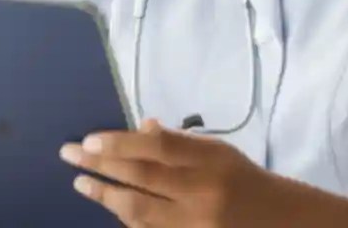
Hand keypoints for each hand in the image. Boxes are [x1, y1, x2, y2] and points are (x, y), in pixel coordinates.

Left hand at [58, 118, 290, 227]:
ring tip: (81, 183)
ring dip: (105, 195)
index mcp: (212, 161)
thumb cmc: (241, 179)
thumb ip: (178, 142)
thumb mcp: (217, 151)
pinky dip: (126, 218)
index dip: (120, 144)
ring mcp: (195, 224)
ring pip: (139, 211)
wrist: (277, 222)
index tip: (89, 140)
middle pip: (143, 177)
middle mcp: (203, 193)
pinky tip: (110, 205)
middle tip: (70, 155)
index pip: (159, 148)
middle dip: (101, 166)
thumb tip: (136, 130)